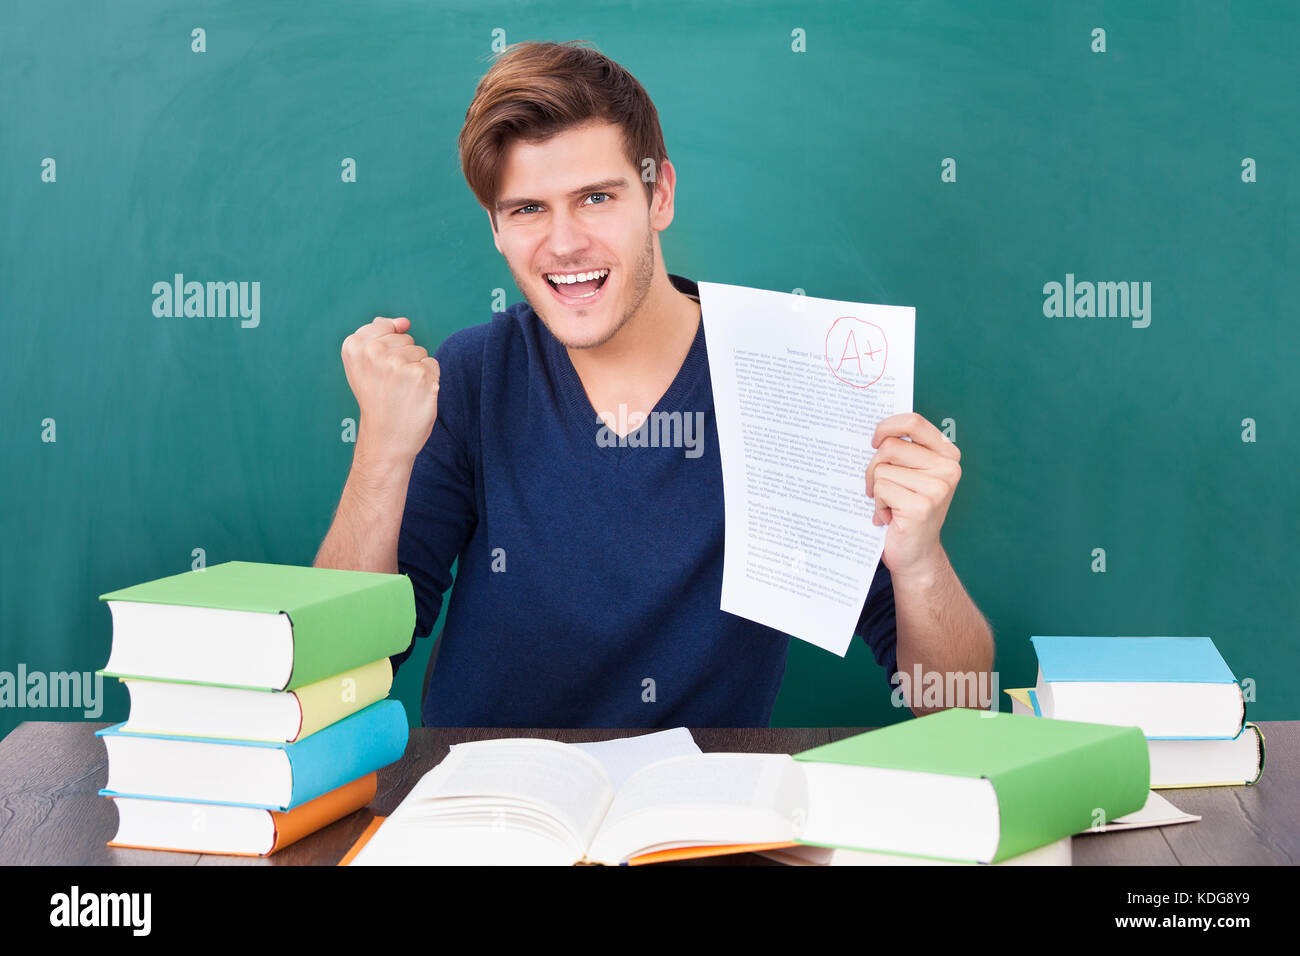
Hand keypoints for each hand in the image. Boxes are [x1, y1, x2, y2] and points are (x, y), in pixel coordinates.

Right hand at [341, 316, 440, 465]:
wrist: (385, 438)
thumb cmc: (377, 400)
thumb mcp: (364, 365)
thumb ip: (377, 336)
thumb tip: (403, 322)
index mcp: (354, 347)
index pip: (384, 326)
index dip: (387, 349)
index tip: (379, 371)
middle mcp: (374, 352)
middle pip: (405, 338)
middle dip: (403, 359)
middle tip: (391, 385)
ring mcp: (398, 364)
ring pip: (420, 352)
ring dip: (416, 370)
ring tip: (402, 391)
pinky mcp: (421, 375)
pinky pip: (433, 365)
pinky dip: (429, 379)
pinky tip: (415, 395)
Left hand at [864, 413, 961, 576]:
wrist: (916, 554)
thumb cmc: (908, 509)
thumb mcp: (912, 474)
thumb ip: (903, 450)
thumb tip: (875, 431)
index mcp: (948, 455)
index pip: (913, 422)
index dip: (887, 426)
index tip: (875, 441)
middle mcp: (948, 468)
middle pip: (890, 446)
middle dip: (874, 467)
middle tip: (878, 488)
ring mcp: (937, 487)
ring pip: (882, 468)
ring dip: (876, 490)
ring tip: (890, 506)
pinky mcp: (921, 505)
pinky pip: (881, 490)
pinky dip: (878, 505)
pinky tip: (890, 518)